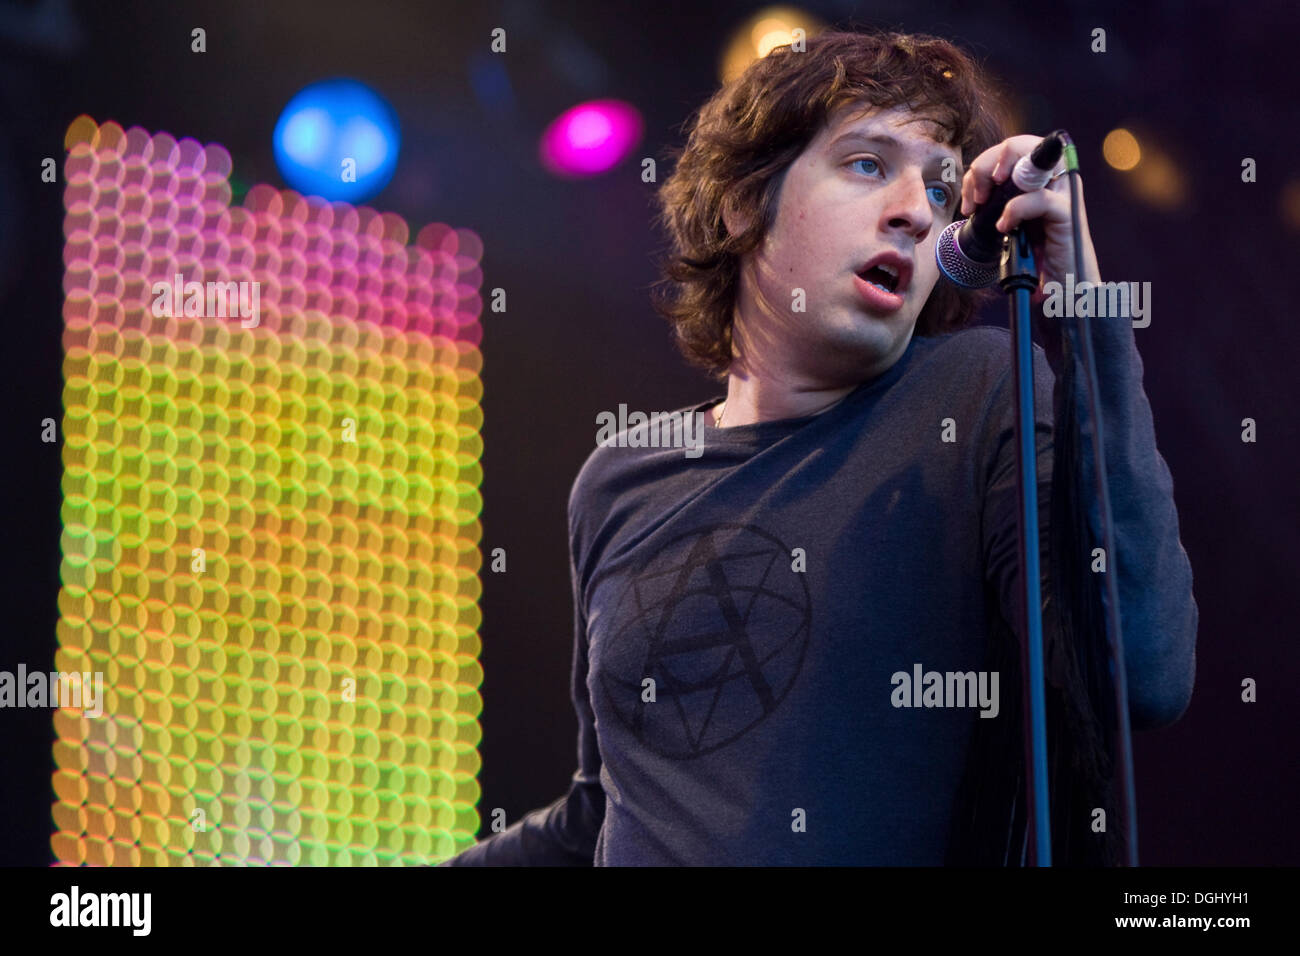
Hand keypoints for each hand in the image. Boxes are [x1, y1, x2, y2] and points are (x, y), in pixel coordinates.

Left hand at [959, 134, 1100, 296]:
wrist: (1061, 286)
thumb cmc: (1034, 255)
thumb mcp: (1009, 221)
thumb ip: (998, 200)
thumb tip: (975, 188)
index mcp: (1039, 175)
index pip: (1011, 149)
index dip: (984, 164)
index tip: (971, 196)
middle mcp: (1054, 176)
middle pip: (1019, 145)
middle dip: (986, 166)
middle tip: (976, 197)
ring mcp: (1063, 192)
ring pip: (1030, 161)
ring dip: (996, 179)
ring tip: (983, 205)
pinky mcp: (1067, 212)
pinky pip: (1038, 198)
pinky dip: (1015, 210)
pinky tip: (1004, 226)